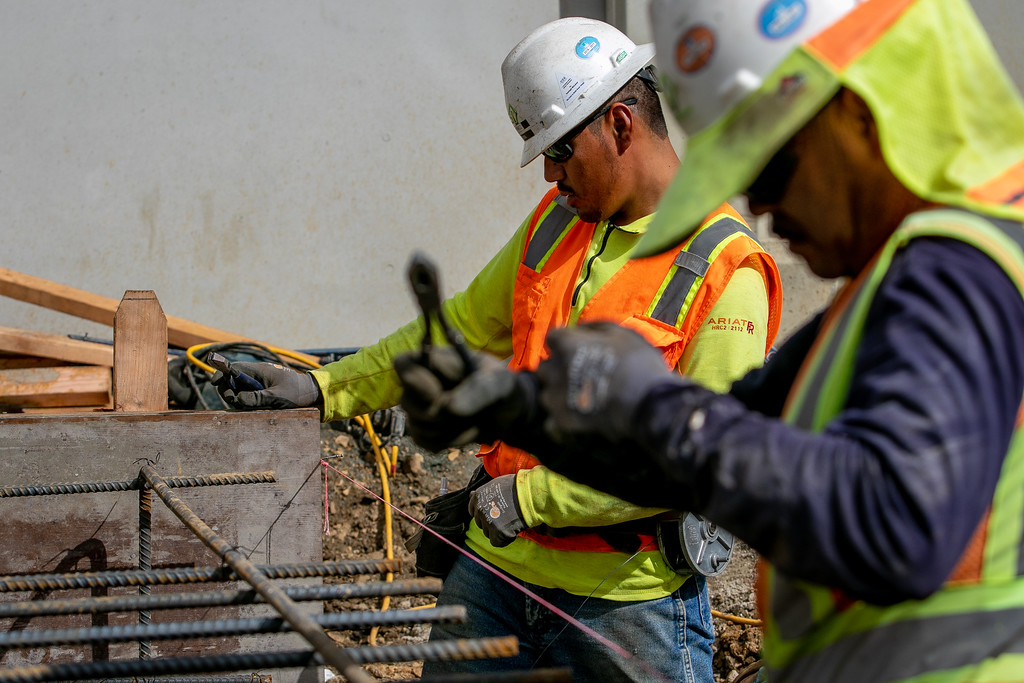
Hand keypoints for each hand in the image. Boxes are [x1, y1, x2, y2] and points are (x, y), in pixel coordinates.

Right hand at [214, 361, 320, 409]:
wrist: (312, 394)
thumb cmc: (297, 392)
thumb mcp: (277, 396)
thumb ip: (257, 398)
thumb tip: (238, 399)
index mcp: (259, 371)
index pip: (234, 368)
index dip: (222, 373)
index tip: (214, 383)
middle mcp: (257, 376)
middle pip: (233, 381)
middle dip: (229, 391)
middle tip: (236, 401)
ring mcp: (259, 384)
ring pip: (239, 390)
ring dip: (239, 399)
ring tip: (250, 406)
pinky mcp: (262, 393)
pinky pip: (248, 397)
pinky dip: (247, 403)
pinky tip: (255, 408)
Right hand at [394, 347, 535, 451]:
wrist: (509, 415)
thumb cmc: (502, 387)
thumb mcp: (499, 382)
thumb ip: (478, 389)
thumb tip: (448, 407)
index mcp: (435, 360)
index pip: (402, 364)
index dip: (415, 381)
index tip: (438, 394)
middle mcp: (422, 383)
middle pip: (406, 401)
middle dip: (438, 413)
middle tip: (466, 412)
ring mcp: (421, 408)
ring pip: (416, 426)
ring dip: (449, 429)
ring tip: (472, 420)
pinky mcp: (425, 431)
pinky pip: (424, 442)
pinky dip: (449, 441)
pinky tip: (466, 432)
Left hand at [468, 474, 525, 546]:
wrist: (529, 493)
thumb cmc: (516, 487)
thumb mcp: (495, 484)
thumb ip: (483, 493)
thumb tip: (470, 494)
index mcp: (478, 497)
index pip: (472, 511)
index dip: (484, 513)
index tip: (493, 513)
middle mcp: (480, 509)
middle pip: (480, 523)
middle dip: (491, 522)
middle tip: (506, 516)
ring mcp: (488, 521)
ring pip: (487, 533)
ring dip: (497, 531)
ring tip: (511, 522)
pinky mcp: (498, 532)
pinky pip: (496, 542)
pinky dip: (504, 540)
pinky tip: (513, 531)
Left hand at [536, 322, 673, 443]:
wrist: (649, 404)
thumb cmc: (639, 364)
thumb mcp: (623, 334)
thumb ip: (597, 328)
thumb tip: (583, 330)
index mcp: (568, 345)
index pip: (554, 338)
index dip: (566, 342)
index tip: (579, 348)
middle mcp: (555, 371)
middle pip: (545, 367)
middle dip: (558, 368)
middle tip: (579, 373)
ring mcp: (557, 398)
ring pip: (546, 394)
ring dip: (558, 394)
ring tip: (579, 397)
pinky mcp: (564, 422)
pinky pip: (551, 422)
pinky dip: (560, 419)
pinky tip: (575, 416)